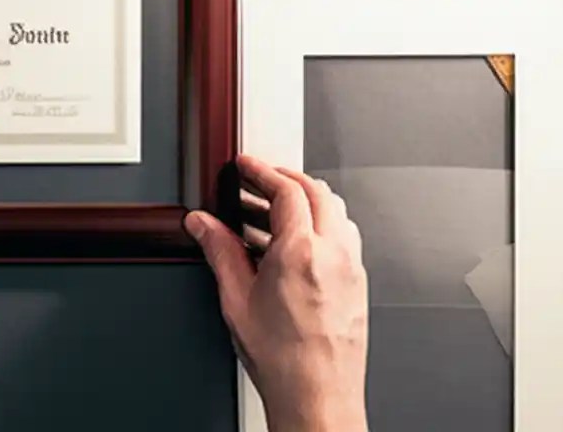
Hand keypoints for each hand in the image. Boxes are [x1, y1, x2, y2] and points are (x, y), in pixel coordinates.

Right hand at [186, 155, 368, 431]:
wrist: (317, 395)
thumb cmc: (282, 359)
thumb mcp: (236, 299)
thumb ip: (220, 252)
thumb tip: (203, 225)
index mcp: (300, 252)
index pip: (287, 190)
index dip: (262, 170)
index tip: (246, 166)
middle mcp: (333, 254)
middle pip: (317, 191)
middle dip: (286, 178)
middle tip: (258, 180)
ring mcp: (351, 268)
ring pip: (336, 212)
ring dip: (307, 200)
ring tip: (272, 211)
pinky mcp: (358, 283)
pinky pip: (344, 236)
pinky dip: (321, 224)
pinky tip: (297, 242)